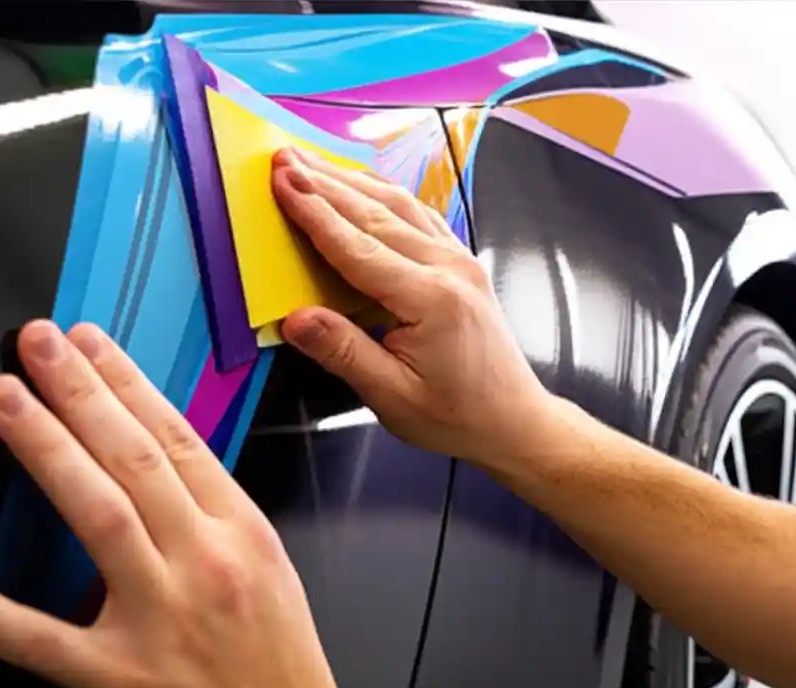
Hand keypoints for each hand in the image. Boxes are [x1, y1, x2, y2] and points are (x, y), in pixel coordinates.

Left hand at [0, 321, 346, 687]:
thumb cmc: (278, 662)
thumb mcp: (268, 570)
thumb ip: (213, 515)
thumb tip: (155, 458)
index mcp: (242, 534)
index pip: (177, 439)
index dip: (126, 383)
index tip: (89, 343)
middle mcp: (204, 566)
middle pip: (135, 459)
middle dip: (81, 392)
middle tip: (37, 343)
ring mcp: (160, 621)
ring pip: (97, 515)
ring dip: (46, 449)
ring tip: (5, 398)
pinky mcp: (119, 681)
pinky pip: (39, 639)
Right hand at [272, 148, 565, 474]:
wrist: (513, 421)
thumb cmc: (455, 416)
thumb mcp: (392, 397)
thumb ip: (343, 352)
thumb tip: (296, 318)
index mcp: (430, 299)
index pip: (358, 247)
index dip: (315, 213)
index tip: (282, 182)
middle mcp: (448, 268)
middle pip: (375, 214)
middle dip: (324, 182)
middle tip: (284, 158)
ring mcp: (458, 260)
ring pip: (398, 206)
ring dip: (351, 181)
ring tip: (311, 162)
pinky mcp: (461, 262)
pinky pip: (418, 215)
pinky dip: (383, 194)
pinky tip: (362, 184)